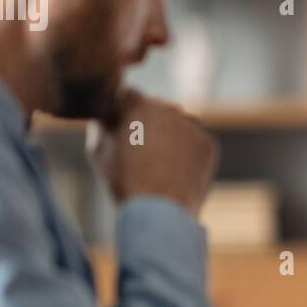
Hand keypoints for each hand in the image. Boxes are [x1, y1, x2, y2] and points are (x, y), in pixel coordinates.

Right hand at [86, 87, 217, 214]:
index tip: (121, 129)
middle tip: (141, 153)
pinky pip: (194, 141)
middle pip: (155, 108)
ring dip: (169, 135)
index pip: (129, 96)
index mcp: (138, 105)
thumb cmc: (124, 182)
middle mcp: (168, 108)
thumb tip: (106, 113)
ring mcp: (191, 125)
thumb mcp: (99, 151)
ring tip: (158, 165)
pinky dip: (186, 153)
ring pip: (177, 124)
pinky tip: (175, 172)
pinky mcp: (207, 143)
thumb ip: (101, 123)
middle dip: (148, 123)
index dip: (123, 112)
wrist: (160, 211)